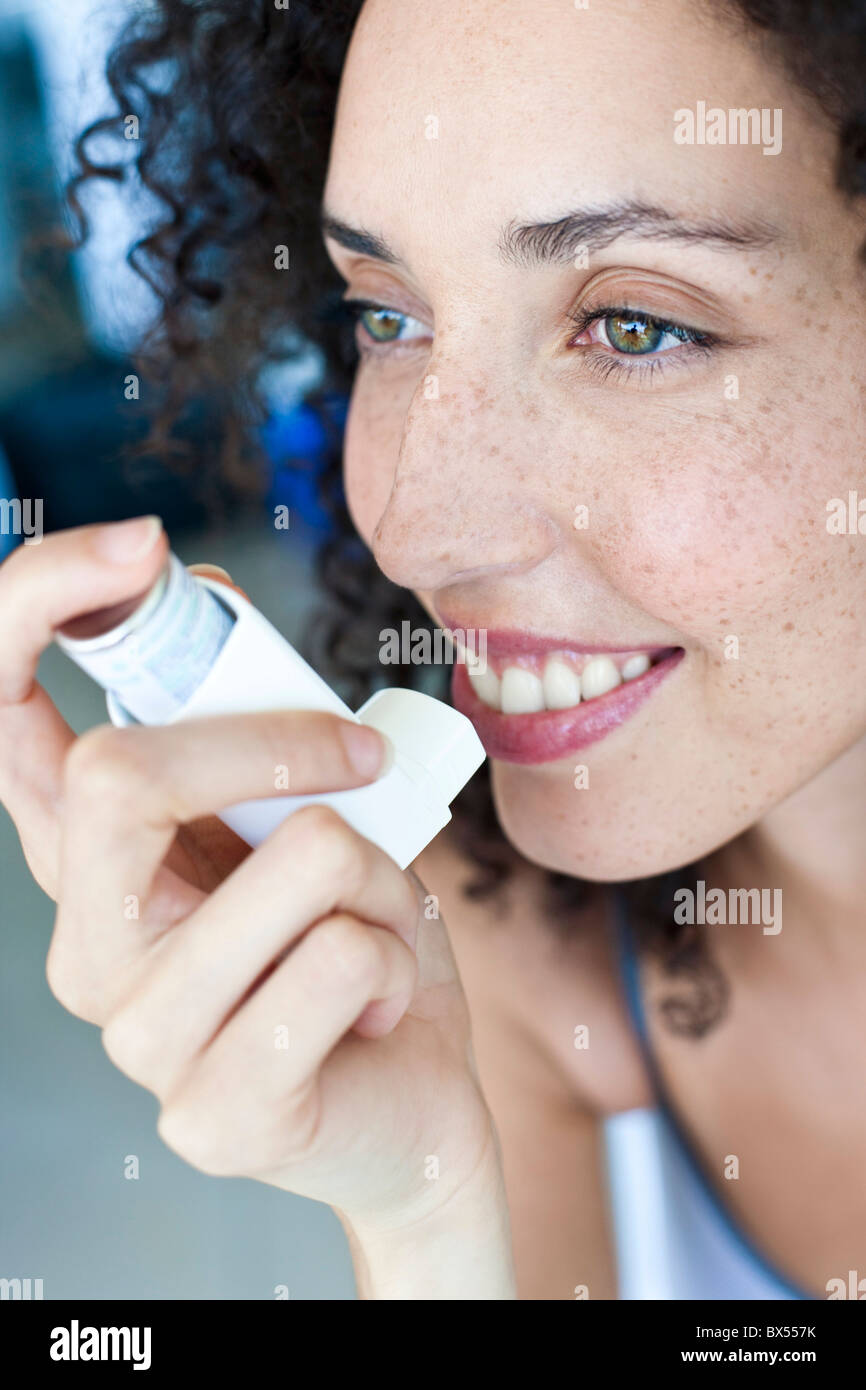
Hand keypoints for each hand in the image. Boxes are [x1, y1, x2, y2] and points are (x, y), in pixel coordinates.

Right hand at [0, 518, 509, 1248]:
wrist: (413, 1101)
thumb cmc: (351, 942)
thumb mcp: (300, 810)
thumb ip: (245, 725)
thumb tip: (208, 599)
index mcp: (93, 860)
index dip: (35, 603)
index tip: (141, 544)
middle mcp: (87, 944)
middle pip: (118, 775)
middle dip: (274, 741)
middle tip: (362, 756)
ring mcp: (139, 1039)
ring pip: (297, 859)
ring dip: (380, 870)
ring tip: (376, 924)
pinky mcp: (216, 1115)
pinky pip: (340, 960)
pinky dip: (399, 952)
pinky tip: (380, 1005)